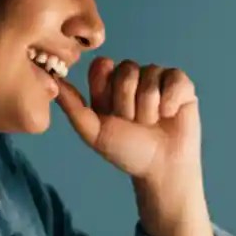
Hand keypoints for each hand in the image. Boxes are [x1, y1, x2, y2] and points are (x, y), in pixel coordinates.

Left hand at [55, 57, 200, 184]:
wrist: (160, 170)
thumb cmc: (127, 152)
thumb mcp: (94, 132)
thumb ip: (74, 107)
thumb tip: (53, 82)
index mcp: (110, 85)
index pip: (102, 66)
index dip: (106, 88)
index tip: (110, 111)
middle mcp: (134, 77)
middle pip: (127, 70)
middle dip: (128, 103)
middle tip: (134, 124)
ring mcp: (158, 79)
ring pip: (151, 74)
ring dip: (149, 107)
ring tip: (152, 124)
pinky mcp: (182, 86)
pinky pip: (175, 78)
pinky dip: (170, 100)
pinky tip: (169, 115)